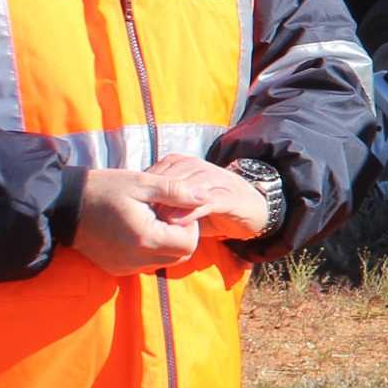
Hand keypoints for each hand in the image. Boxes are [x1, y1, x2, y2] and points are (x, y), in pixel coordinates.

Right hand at [71, 169, 202, 275]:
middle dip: (182, 235)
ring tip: (151, 220)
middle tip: (166, 213)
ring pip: (165, 262)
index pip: (189, 243)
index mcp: (145, 239)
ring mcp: (125, 267)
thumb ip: (177, 191)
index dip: (190, 225)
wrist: (63, 205)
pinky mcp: (116, 268)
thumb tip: (206, 196)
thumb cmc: (104, 188)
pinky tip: (138, 230)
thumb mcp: (142, 183)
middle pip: (180, 256)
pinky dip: (150, 250)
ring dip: (167, 243)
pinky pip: (146, 264)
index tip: (175, 208)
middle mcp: (136, 260)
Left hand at [146, 152, 271, 239]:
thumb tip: (135, 208)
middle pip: (174, 175)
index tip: (133, 205)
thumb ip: (163, 201)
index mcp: (187, 165)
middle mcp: (201, 168)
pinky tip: (180, 222)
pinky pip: (210, 201)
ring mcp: (218, 181)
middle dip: (157, 194)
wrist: (254, 208)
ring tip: (159, 218)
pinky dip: (194, 210)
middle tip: (141, 214)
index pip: (161, 169)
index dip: (146, 187)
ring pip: (190, 186)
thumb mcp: (185, 202)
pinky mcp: (232, 198)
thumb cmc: (214, 206)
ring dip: (173, 202)